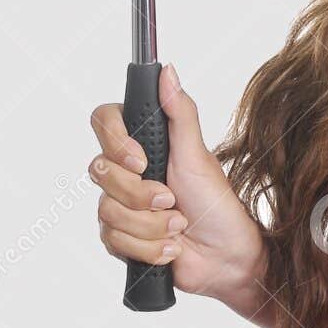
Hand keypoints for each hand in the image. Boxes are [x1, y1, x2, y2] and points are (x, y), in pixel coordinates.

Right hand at [89, 63, 266, 306]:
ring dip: (151, 225)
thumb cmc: (217, 203)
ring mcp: (122, 205)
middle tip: (172, 200)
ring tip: (179, 226)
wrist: (226, 257)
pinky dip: (149, 247)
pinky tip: (170, 247)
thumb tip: (167, 70)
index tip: (142, 160)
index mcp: (144, 143)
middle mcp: (127, 171)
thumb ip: (180, 113)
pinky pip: (114, 240)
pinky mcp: (122, 238)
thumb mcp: (198, 155)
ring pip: (107, 211)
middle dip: (141, 195)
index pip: (103, 122)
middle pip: (101, 172)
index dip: (115, 141)